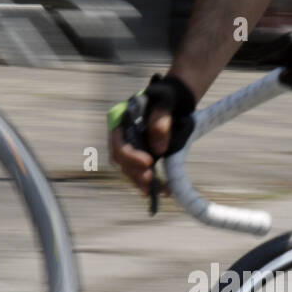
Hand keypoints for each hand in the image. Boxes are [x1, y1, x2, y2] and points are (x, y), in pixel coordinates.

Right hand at [108, 74, 196, 194]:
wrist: (173, 101)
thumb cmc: (165, 99)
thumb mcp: (164, 103)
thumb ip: (161, 121)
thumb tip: (158, 150)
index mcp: (120, 120)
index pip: (118, 142)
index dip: (130, 155)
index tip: (148, 162)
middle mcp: (121, 136)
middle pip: (121, 159)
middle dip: (134, 172)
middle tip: (150, 181)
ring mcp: (130, 147)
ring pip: (129, 169)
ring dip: (140, 181)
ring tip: (155, 192)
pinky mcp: (140, 156)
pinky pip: (141, 171)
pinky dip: (150, 181)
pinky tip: (162, 190)